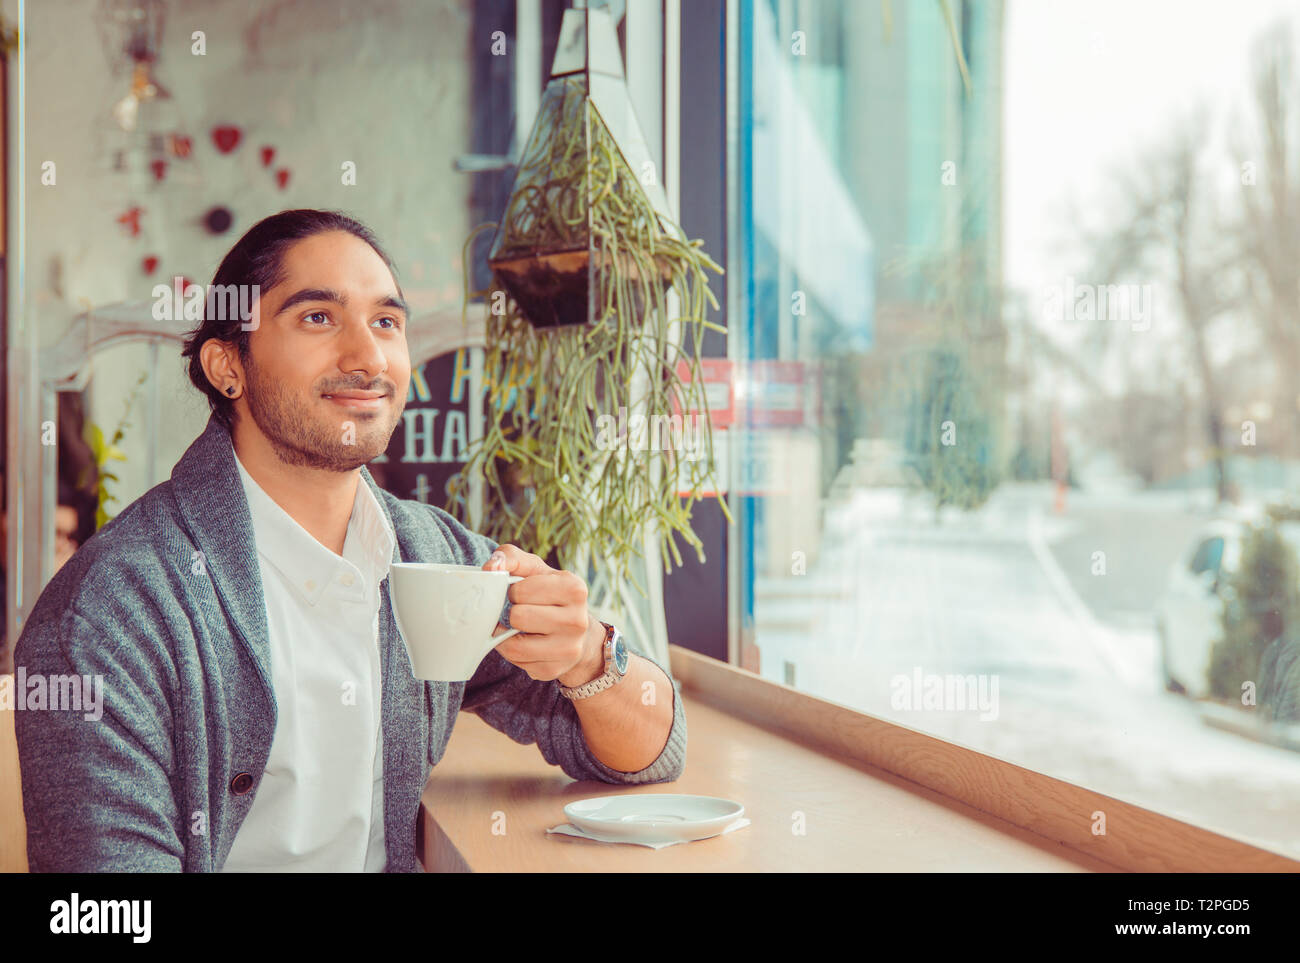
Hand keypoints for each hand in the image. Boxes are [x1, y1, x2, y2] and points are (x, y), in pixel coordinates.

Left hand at [484, 545, 603, 683]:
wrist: (575, 630)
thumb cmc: (548, 593)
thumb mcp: (535, 569)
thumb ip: (510, 558)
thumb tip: (491, 567)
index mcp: (574, 589)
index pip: (521, 590)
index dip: (514, 591)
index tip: (524, 593)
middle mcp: (577, 621)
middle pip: (518, 617)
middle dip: (512, 613)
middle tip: (522, 611)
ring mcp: (569, 649)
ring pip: (515, 645)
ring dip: (508, 635)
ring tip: (520, 628)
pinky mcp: (554, 670)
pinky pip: (517, 662)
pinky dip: (514, 652)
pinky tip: (526, 643)